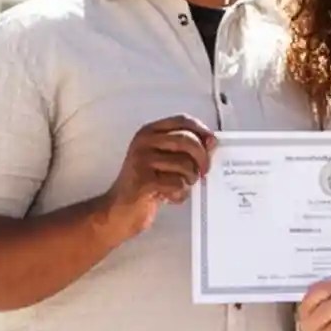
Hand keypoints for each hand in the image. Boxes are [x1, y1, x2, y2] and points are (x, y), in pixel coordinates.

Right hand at [103, 114, 215, 239]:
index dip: (201, 130)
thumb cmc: (146, 184)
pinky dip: (179, 194)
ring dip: (189, 180)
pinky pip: (177, 184)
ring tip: (179, 186)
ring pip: (185, 164)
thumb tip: (211, 142)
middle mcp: (144, 142)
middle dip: (202, 159)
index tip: (212, 143)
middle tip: (203, 172)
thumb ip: (186, 149)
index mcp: (149, 132)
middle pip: (187, 141)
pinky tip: (169, 197)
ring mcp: (142, 160)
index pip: (182, 120)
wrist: (119, 210)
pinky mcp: (144, 181)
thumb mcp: (164, 161)